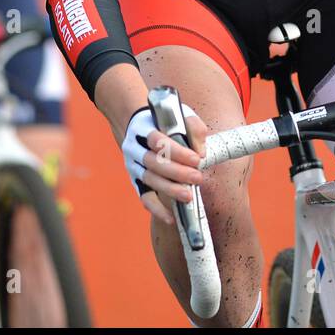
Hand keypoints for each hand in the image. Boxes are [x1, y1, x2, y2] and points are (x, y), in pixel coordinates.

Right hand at [120, 104, 208, 225]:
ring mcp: (133, 166)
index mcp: (143, 129)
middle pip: (153, 163)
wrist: (137, 126)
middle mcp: (134, 148)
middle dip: (177, 173)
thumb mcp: (180, 116)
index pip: (157, 140)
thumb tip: (201, 153)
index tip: (196, 159)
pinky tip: (171, 218)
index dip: (177, 152)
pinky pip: (144, 197)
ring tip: (189, 196)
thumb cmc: (164, 122)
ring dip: (170, 190)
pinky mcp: (135, 181)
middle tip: (197, 178)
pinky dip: (157, 209)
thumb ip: (194, 129)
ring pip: (149, 180)